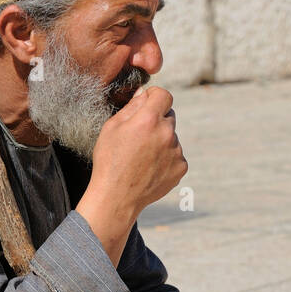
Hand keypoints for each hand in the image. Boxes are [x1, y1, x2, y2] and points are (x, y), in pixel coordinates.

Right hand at [76, 85, 187, 264]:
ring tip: (141, 158)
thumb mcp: (111, 128)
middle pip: (169, 116)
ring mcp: (176, 151)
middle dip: (156, 121)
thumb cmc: (109, 162)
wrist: (116, 198)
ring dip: (161, 142)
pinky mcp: (181, 167)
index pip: (164, 95)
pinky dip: (166, 159)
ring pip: (171, 137)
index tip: (148, 103)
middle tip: (139, 138)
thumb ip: (131, 107)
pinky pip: (175, 155)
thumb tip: (144, 94)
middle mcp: (167, 133)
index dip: (154, 97)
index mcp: (149, 119)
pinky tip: (149, 168)